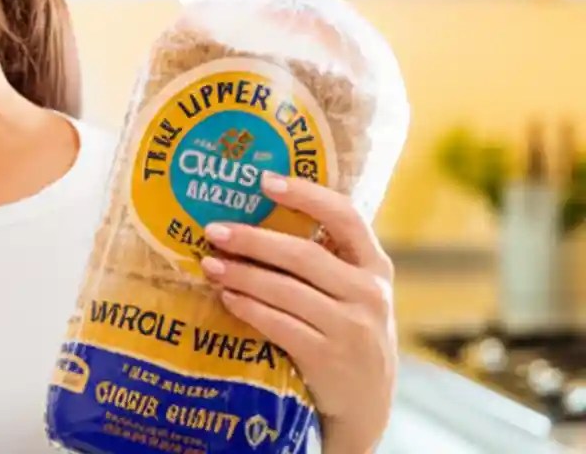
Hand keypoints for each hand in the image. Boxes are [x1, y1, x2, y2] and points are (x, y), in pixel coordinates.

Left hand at [198, 172, 395, 453]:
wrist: (367, 405)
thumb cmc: (346, 333)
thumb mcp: (351, 293)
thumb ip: (323, 261)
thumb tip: (254, 218)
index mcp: (375, 266)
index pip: (346, 216)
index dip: (306, 195)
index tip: (265, 180)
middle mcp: (369, 293)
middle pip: (303, 255)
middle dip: (253, 239)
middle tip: (213, 230)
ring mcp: (352, 328)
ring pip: (286, 290)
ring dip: (242, 274)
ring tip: (210, 264)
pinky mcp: (329, 359)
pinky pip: (280, 325)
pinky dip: (249, 309)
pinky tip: (227, 298)